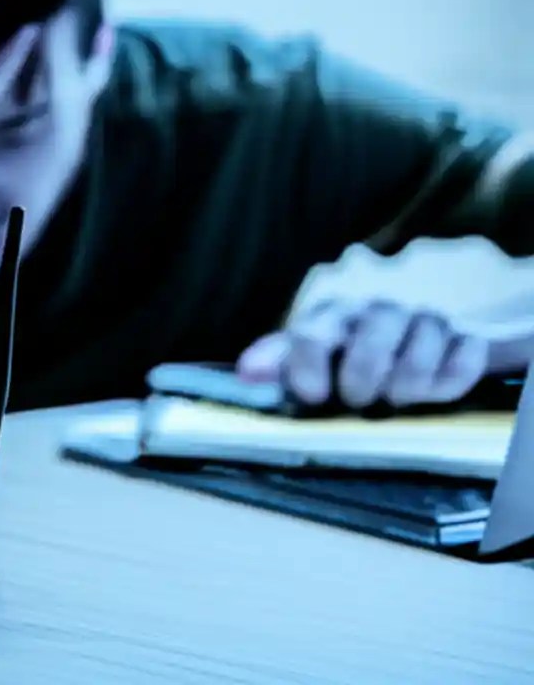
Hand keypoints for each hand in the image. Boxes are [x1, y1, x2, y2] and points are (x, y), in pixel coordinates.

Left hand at [236, 299, 491, 409]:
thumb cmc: (340, 358)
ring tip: (397, 399)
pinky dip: (452, 378)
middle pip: (375, 334)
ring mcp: (422, 321)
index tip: (313, 395)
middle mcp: (376, 312)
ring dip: (409, 380)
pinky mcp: (462, 337)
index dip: (308, 366)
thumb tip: (247, 373)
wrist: (403, 346)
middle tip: (359, 399)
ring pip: (424, 340)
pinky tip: (436, 394)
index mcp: (332, 318)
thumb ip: (276, 363)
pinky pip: (466, 354)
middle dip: (365, 374)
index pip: (313, 333)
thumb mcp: (302, 359)